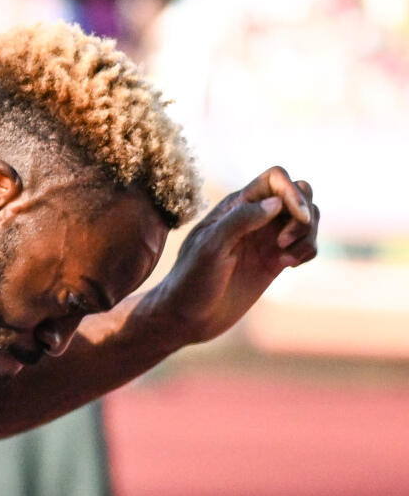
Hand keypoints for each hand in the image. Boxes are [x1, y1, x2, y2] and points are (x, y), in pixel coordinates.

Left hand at [146, 166, 319, 345]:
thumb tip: (276, 203)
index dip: (292, 191)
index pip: (276, 177)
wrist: (187, 317)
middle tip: (284, 242)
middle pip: (300, 193)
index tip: (298, 217)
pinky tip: (289, 265)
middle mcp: (254, 217)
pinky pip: (306, 244)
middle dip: (305, 213)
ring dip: (308, 234)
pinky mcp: (275, 260)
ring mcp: (266, 238)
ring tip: (287, 257)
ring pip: (307, 218)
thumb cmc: (191, 280)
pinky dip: (308, 250)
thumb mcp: (211, 247)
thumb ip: (240, 220)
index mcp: (236, 206)